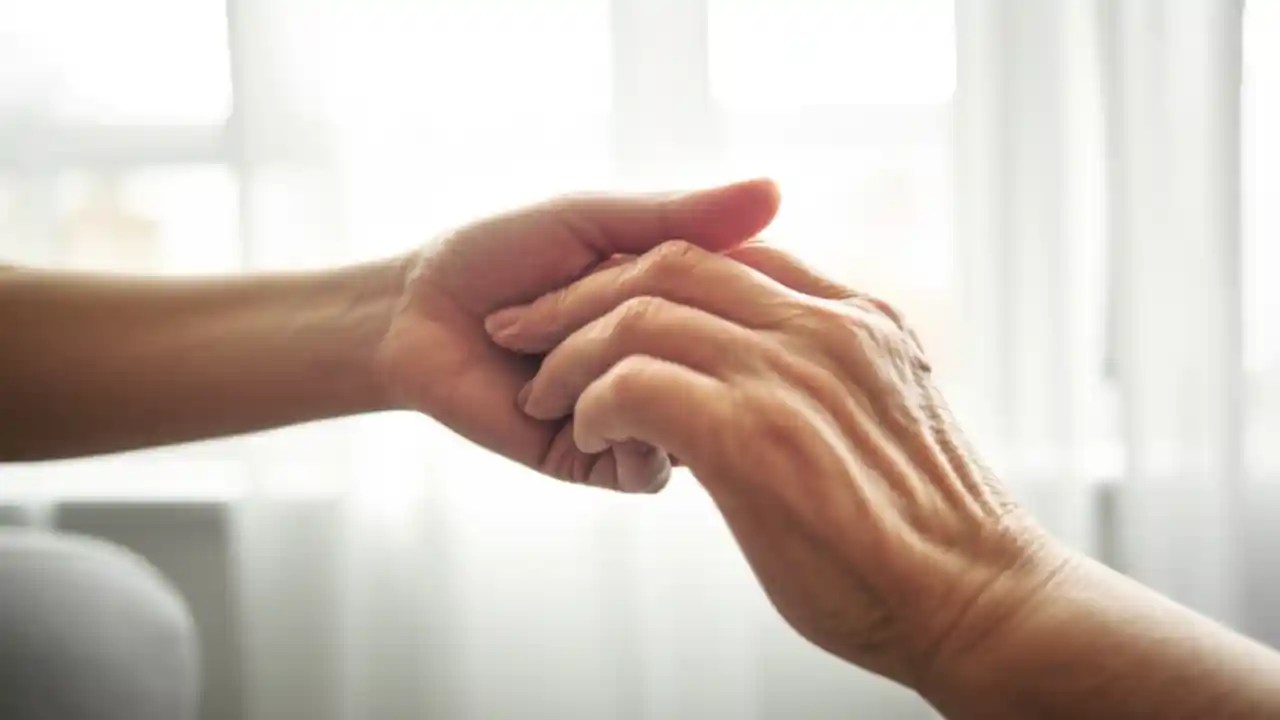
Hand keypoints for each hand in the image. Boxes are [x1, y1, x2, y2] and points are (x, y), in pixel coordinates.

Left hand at [374, 179, 779, 491]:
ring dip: (637, 389)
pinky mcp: (600, 463)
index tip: (672, 269)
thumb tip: (775, 192)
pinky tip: (577, 414)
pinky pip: (648, 471)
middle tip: (590, 309)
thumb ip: (680, 219)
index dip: (729, 290)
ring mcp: (641, 416)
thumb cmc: (499, 255)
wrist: (416, 318)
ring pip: (693, 428)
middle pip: (726, 373)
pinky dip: (620, 438)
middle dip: (662, 338)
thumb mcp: (594, 222)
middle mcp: (672, 364)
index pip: (752, 306)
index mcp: (684, 305)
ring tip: (575, 363)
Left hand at [483, 240, 1062, 685]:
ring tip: (547, 395)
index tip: (592, 307)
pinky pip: (637, 383)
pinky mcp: (754, 435)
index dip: (645, 272)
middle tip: (527, 333)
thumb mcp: (880, 428)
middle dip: (583, 293)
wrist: (985, 605)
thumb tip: (759, 392)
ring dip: (573, 351)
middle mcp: (823, 327)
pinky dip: (595, 401)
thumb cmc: (926, 537)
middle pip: (671, 263)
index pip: (728, 254)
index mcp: (854, 318)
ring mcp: (792, 373)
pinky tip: (590, 435)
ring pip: (642, 313)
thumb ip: (822, 383)